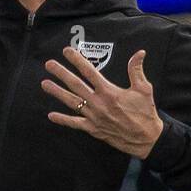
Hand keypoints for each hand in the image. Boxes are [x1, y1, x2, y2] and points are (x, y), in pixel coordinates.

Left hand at [42, 48, 163, 157]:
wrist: (146, 138)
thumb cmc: (145, 113)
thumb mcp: (144, 89)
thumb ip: (136, 70)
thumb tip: (139, 53)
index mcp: (109, 91)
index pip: (89, 71)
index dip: (76, 60)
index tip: (67, 52)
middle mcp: (98, 103)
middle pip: (75, 85)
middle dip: (61, 73)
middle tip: (49, 65)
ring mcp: (93, 116)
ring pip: (71, 102)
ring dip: (57, 92)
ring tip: (45, 84)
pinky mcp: (93, 129)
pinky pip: (75, 123)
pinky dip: (63, 120)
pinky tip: (51, 115)